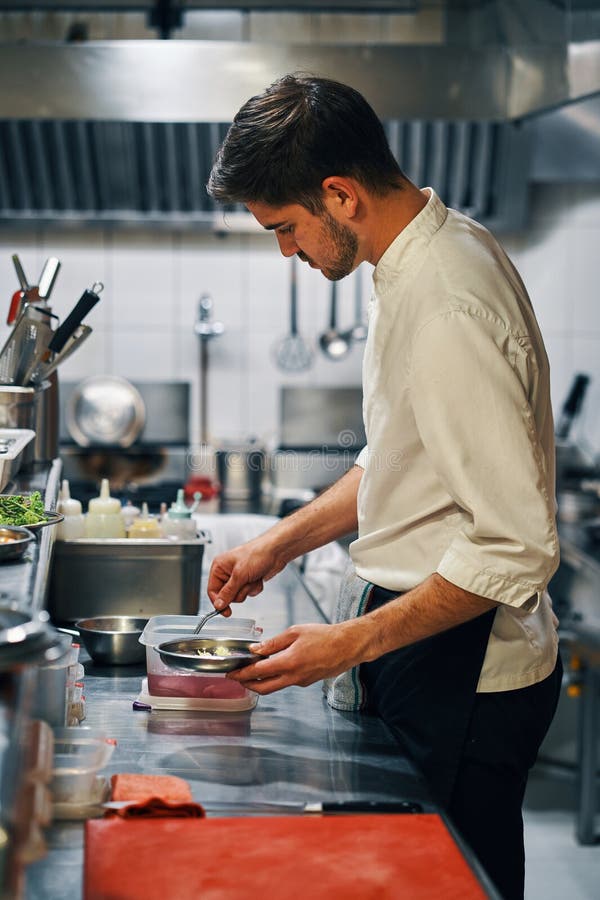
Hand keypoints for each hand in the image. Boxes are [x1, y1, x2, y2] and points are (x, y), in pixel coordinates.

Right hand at [206, 538, 285, 615]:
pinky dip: (254, 588)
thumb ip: (228, 592)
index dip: (218, 602)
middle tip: (245, 582)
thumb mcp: (240, 574)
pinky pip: (248, 593)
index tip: (226, 611)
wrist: (276, 551)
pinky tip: (258, 578)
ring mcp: (238, 577)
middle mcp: (227, 572)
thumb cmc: (257, 553)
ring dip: (248, 589)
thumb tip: (218, 604)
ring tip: (252, 578)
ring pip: (238, 595)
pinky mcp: (248, 580)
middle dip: (238, 591)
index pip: (212, 590)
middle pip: (226, 595)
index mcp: (219, 567)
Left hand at [227, 621, 361, 693]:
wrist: (347, 646)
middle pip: (263, 688)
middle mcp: (293, 677)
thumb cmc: (324, 636)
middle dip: (247, 684)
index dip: (242, 674)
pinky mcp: (306, 682)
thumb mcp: (295, 632)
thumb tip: (256, 649)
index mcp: (288, 662)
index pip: (258, 673)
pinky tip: (273, 667)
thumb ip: (274, 643)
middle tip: (237, 678)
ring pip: (274, 687)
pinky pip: (286, 682)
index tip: (232, 673)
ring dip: (261, 682)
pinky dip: (275, 678)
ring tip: (252, 672)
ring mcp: (300, 682)